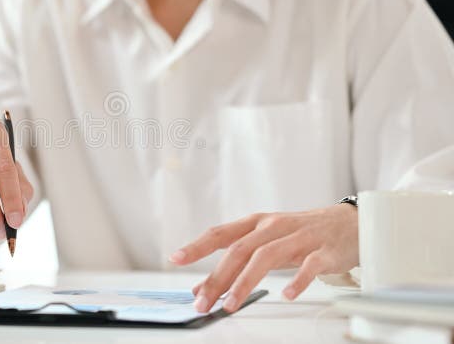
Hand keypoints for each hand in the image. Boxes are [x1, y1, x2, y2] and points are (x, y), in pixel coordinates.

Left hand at [169, 205, 357, 312]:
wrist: (352, 223)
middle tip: (203, 302)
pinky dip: (297, 279)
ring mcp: (300, 236)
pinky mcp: (324, 250)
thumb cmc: (302, 234)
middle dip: (218, 277)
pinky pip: (309, 265)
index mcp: (257, 223)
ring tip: (231, 304)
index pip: (221, 233)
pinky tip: (286, 295)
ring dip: (245, 281)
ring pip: (267, 256)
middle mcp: (274, 226)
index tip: (175, 259)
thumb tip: (201, 286)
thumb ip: (234, 262)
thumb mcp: (266, 244)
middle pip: (239, 250)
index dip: (197, 246)